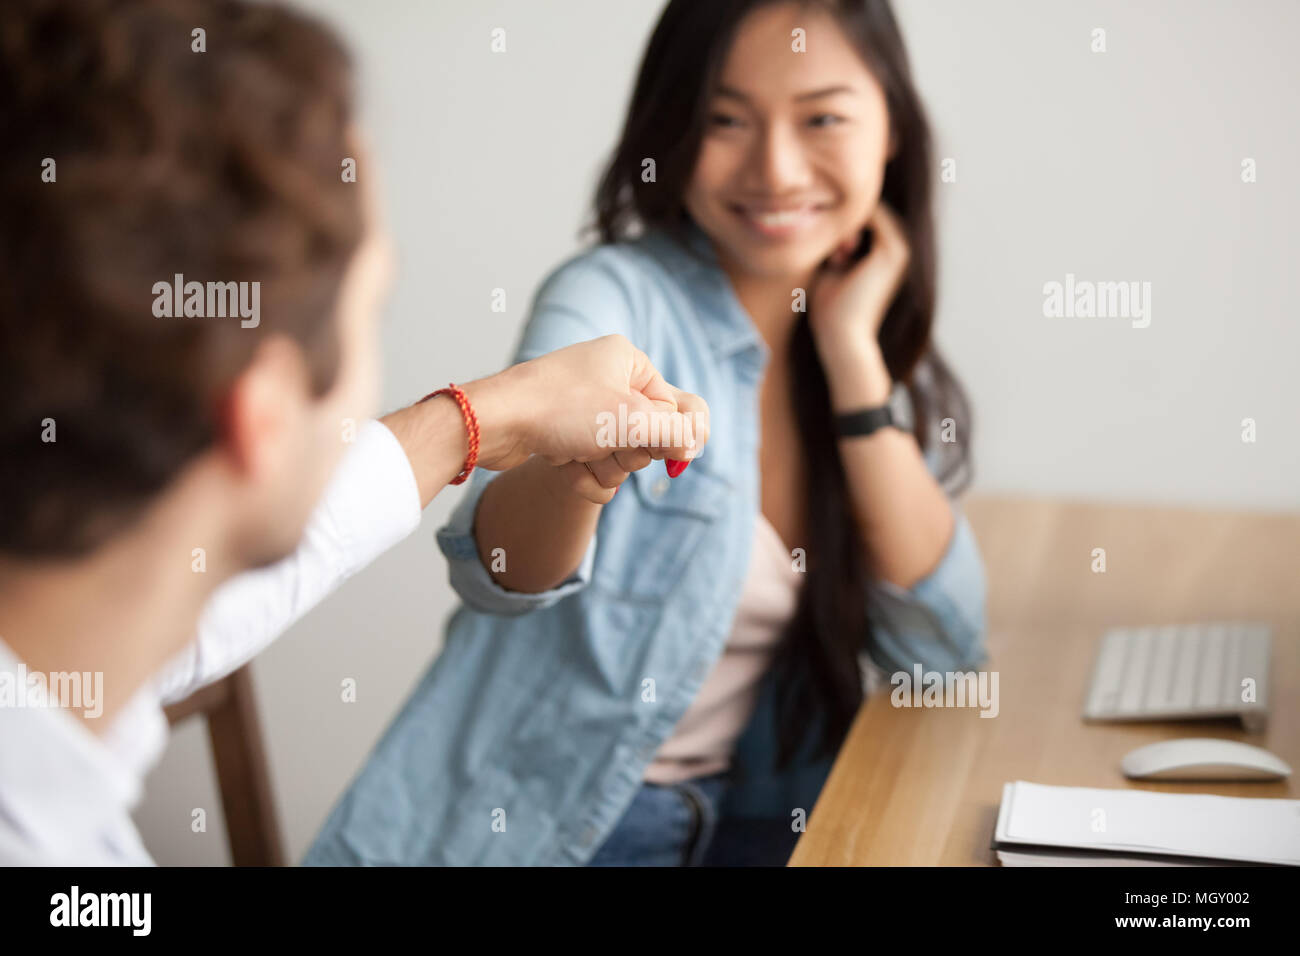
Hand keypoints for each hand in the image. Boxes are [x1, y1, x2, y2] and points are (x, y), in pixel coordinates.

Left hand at [466, 335, 709, 501]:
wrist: (494, 423)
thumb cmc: (561, 408)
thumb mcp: (632, 418)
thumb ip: (676, 432)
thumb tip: (694, 446)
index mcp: (629, 362)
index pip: (678, 406)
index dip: (673, 435)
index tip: (670, 455)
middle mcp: (608, 381)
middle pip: (651, 436)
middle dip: (630, 450)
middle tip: (606, 440)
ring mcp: (585, 411)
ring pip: (623, 457)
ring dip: (606, 466)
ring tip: (579, 452)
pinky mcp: (566, 437)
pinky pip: (597, 468)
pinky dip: (585, 476)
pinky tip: (565, 466)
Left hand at [809, 202, 908, 406]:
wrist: (842, 338)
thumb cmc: (830, 309)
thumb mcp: (830, 267)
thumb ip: (834, 242)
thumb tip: (818, 217)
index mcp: (887, 252)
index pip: (863, 216)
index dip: (838, 220)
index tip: (821, 246)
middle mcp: (900, 246)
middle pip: (867, 209)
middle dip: (841, 219)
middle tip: (830, 253)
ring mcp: (901, 246)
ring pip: (868, 209)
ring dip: (844, 222)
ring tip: (835, 258)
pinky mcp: (894, 249)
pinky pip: (871, 214)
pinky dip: (848, 224)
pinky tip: (836, 253)